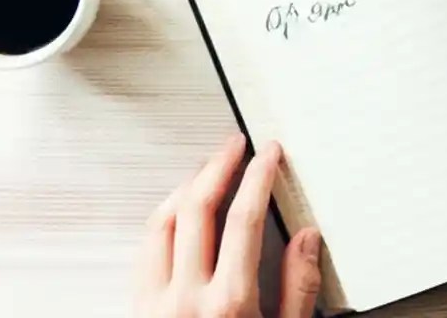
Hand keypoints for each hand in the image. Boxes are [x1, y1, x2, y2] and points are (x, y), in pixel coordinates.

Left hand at [136, 135, 321, 317]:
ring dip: (186, 186)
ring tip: (207, 168)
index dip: (258, 177)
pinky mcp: (138, 307)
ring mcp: (155, 302)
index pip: (244, 219)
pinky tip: (178, 207)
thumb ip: (298, 289)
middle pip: (197, 209)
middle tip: (234, 145)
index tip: (268, 154)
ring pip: (162, 222)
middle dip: (218, 166)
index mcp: (230, 303)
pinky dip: (163, 217)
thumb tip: (308, 241)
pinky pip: (145, 248)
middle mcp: (187, 298)